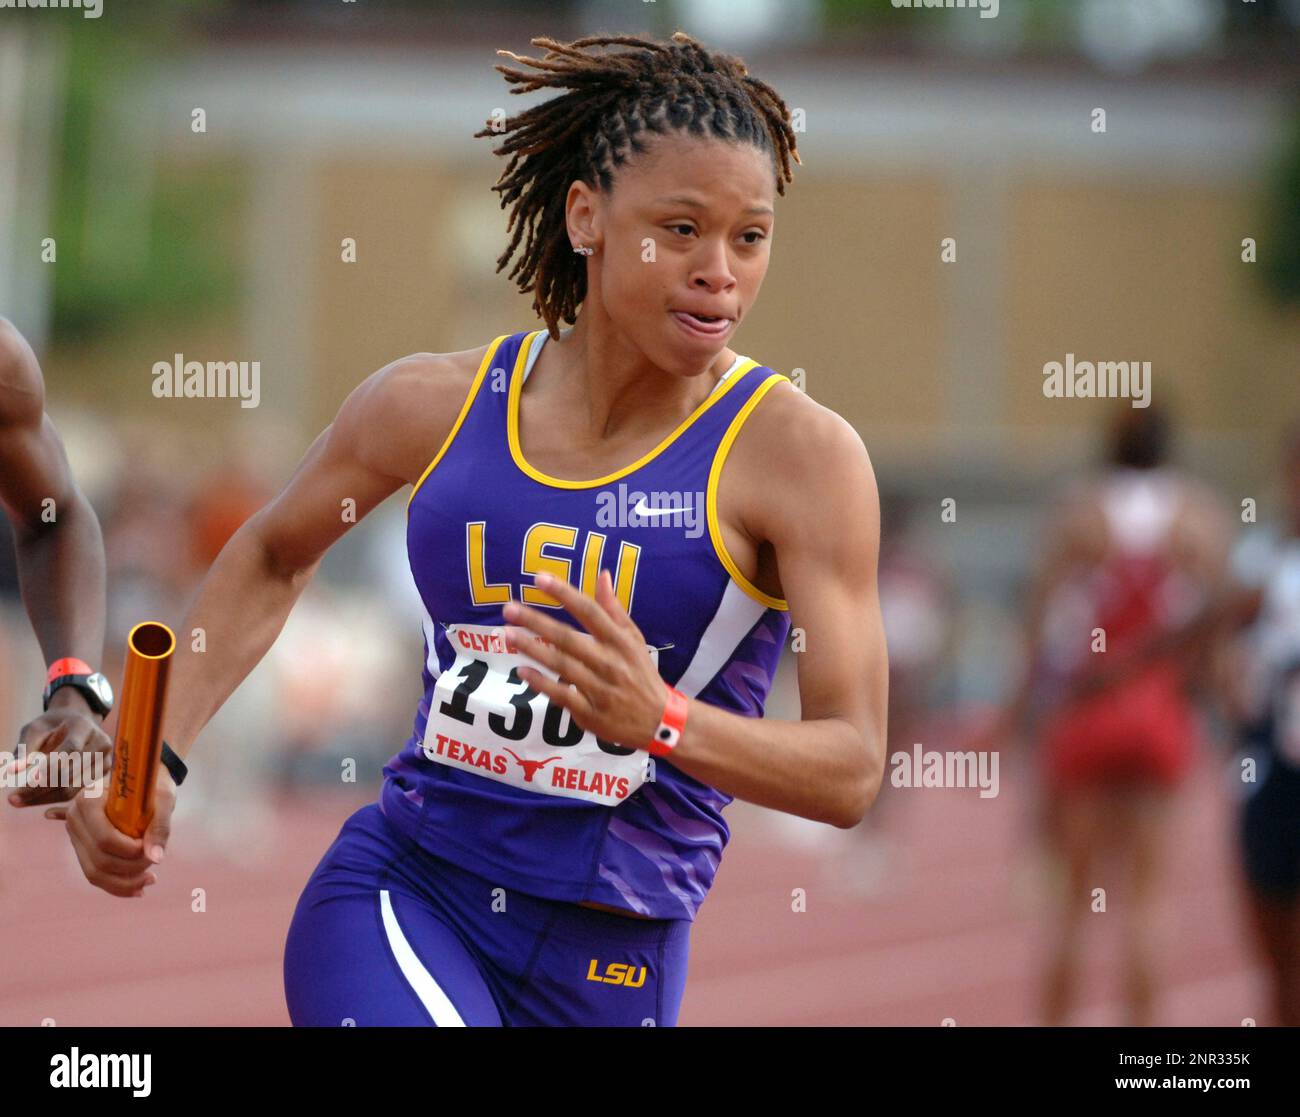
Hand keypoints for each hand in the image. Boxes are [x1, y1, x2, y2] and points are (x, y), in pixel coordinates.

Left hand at [6, 697, 113, 807]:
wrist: (78, 721)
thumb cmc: (53, 725)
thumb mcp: (36, 728)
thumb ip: (26, 747)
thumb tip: (13, 770)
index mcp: (85, 727)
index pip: (72, 749)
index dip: (51, 766)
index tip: (28, 780)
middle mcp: (101, 743)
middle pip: (71, 774)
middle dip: (40, 789)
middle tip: (12, 799)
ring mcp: (105, 759)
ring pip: (74, 788)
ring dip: (44, 798)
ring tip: (20, 802)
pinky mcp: (103, 774)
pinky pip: (78, 794)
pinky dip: (56, 801)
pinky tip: (41, 806)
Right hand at [42, 766, 175, 898]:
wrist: (140, 774)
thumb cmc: (152, 782)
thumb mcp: (162, 797)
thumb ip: (160, 826)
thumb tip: (156, 859)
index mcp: (88, 800)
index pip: (105, 839)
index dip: (130, 851)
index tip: (151, 850)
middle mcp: (75, 819)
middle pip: (98, 860)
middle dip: (130, 869)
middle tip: (155, 865)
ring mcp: (76, 835)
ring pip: (94, 873)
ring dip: (123, 883)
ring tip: (150, 881)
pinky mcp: (83, 847)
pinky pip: (95, 873)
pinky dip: (116, 885)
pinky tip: (138, 889)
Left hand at [502, 569, 667, 750]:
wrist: (660, 722)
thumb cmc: (642, 674)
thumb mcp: (634, 639)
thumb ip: (614, 609)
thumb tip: (602, 575)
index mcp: (620, 641)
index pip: (590, 611)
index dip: (564, 593)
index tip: (539, 578)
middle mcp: (610, 662)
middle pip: (569, 638)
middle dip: (537, 622)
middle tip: (508, 609)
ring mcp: (600, 689)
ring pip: (561, 666)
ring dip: (532, 649)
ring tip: (507, 634)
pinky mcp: (590, 713)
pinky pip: (562, 695)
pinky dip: (541, 683)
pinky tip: (522, 670)